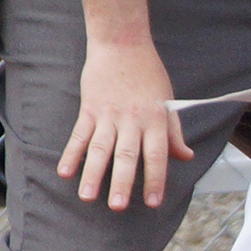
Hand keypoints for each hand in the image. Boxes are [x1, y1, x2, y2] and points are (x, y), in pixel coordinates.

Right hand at [58, 38, 192, 209]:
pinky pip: (79, 135)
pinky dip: (71, 153)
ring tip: (87, 197)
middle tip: (117, 207)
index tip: (153, 202)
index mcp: (156, 119)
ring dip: (92, 173)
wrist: (122, 43)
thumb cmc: (149, 73)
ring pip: (100, 148)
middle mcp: (133, 119)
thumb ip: (174, 132)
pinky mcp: (90, 108)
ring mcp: (109, 114)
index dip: (155, 179)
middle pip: (127, 155)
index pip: (157, 154)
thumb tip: (186, 156)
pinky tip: (64, 172)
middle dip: (121, 182)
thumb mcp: (168, 101)